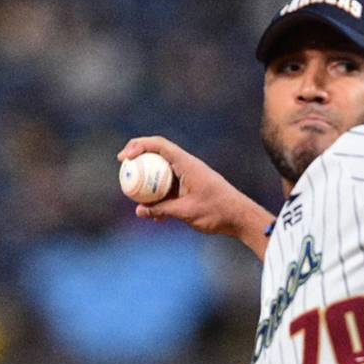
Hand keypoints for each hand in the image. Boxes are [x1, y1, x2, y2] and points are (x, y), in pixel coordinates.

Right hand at [117, 136, 274, 259]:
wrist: (241, 218)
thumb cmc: (217, 211)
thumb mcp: (186, 212)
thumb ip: (162, 210)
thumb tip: (139, 211)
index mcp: (187, 164)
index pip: (159, 145)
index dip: (138, 146)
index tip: (124, 158)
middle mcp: (187, 166)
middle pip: (157, 156)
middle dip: (138, 162)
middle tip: (123, 172)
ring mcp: (189, 177)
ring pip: (162, 174)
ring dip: (148, 183)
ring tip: (135, 198)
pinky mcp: (191, 189)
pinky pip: (169, 188)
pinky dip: (159, 197)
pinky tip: (153, 216)